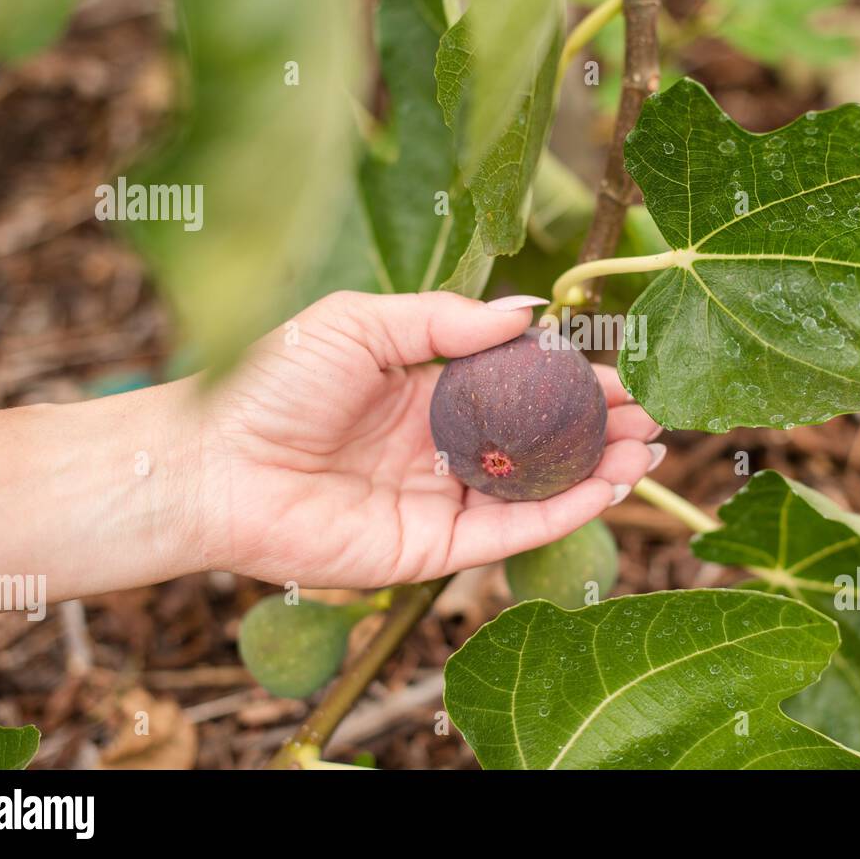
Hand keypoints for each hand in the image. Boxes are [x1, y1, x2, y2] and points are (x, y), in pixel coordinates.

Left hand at [195, 291, 663, 588]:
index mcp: (423, 391)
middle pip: (537, 439)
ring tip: (647, 447)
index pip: (516, 387)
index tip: (618, 367)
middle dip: (596, 426)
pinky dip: (561, 513)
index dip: (569, 379)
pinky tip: (606, 486)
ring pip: (534, 488)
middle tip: (650, 411)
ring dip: (594, 469)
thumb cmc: (271, 384)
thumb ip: (445, 320)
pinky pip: (509, 531)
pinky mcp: (431, 549)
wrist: (210, 463)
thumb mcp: (362, 325)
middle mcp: (438, 447)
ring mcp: (438, 499)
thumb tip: (529, 311)